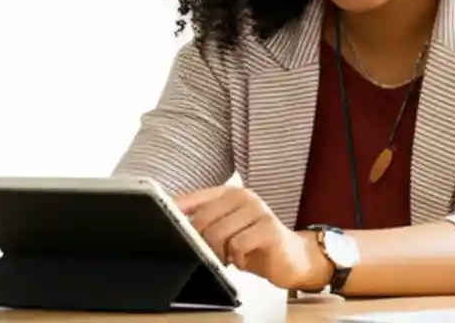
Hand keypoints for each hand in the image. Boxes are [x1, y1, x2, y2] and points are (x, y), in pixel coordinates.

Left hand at [177, 186, 332, 290]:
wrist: (293, 257)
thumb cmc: (256, 244)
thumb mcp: (226, 230)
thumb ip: (205, 222)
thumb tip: (172, 222)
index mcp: (230, 193)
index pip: (193, 198)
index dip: (176, 210)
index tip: (161, 222)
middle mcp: (244, 196)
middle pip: (203, 218)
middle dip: (201, 243)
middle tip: (211, 255)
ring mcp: (259, 210)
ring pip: (219, 233)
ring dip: (220, 254)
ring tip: (228, 259)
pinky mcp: (269, 228)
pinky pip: (238, 245)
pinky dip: (237, 259)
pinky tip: (243, 260)